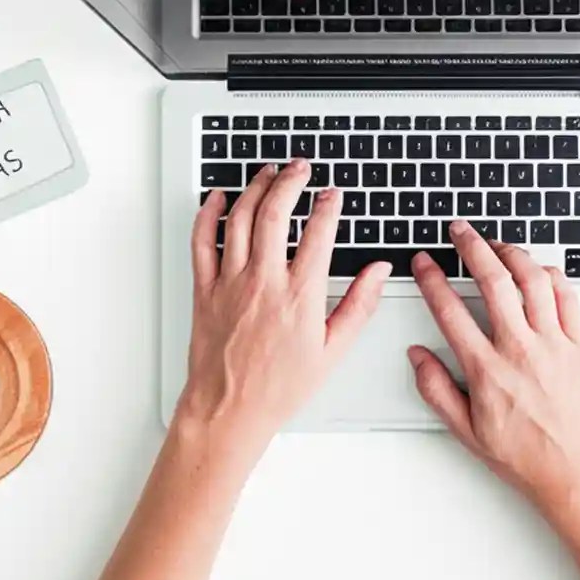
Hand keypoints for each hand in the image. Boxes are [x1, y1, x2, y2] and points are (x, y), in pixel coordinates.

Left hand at [177, 160, 391, 454]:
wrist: (229, 410)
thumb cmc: (278, 388)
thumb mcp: (332, 351)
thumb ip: (358, 305)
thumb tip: (377, 272)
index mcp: (300, 297)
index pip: (318, 233)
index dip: (328, 206)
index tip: (332, 194)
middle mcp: (264, 283)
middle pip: (275, 213)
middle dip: (290, 181)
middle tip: (299, 168)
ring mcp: (231, 283)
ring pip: (239, 219)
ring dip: (255, 188)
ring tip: (267, 173)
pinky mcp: (204, 290)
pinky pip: (202, 242)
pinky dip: (208, 214)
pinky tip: (217, 198)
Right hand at [407, 220, 579, 511]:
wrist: (573, 471)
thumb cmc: (522, 455)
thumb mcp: (465, 430)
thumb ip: (436, 389)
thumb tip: (417, 356)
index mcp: (487, 370)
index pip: (450, 311)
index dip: (432, 280)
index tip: (423, 264)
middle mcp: (520, 350)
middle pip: (493, 281)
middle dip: (472, 247)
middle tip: (459, 231)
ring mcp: (554, 344)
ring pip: (533, 280)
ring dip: (512, 254)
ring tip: (496, 244)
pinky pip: (568, 297)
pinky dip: (552, 276)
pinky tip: (538, 270)